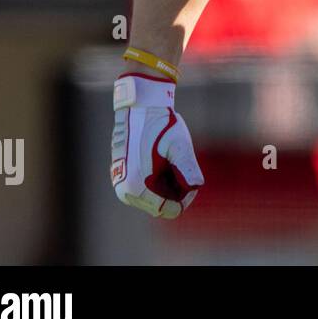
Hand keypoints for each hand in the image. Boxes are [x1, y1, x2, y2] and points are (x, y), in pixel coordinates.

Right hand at [111, 74, 203, 218]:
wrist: (138, 108)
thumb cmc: (161, 125)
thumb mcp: (179, 146)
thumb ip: (188, 168)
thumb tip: (196, 186)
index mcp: (138, 187)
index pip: (170, 210)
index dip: (186, 198)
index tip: (192, 178)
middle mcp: (126, 191)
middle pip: (162, 204)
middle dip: (176, 189)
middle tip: (181, 163)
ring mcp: (122, 185)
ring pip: (155, 197)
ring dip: (167, 183)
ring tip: (169, 158)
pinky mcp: (122, 178)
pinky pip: (146, 188)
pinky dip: (158, 178)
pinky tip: (160, 158)